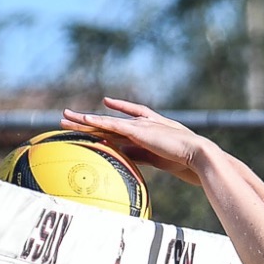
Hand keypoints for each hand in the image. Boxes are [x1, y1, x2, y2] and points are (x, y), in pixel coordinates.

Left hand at [61, 98, 212, 186]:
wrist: (197, 154)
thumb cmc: (187, 161)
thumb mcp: (162, 160)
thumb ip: (145, 157)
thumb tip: (129, 160)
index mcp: (153, 128)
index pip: (131, 117)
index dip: (119, 109)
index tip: (106, 103)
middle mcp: (143, 124)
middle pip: (110, 121)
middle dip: (90, 119)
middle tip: (70, 116)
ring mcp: (139, 126)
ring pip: (105, 122)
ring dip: (84, 120)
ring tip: (65, 116)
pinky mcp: (137, 131)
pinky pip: (112, 126)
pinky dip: (97, 122)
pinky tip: (83, 120)